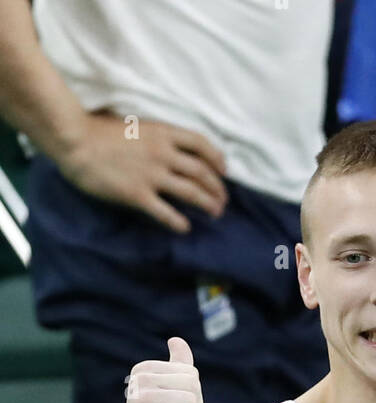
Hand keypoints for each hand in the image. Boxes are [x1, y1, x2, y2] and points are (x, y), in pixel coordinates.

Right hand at [58, 112, 226, 232]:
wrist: (76, 142)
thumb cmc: (98, 130)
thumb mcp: (135, 126)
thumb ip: (155, 137)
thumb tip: (169, 148)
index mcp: (162, 133)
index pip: (201, 143)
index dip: (217, 158)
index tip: (224, 170)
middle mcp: (163, 154)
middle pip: (201, 172)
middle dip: (217, 188)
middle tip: (222, 200)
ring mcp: (152, 175)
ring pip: (191, 193)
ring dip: (208, 204)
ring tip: (215, 213)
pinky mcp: (139, 195)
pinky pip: (167, 212)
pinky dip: (179, 222)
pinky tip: (185, 228)